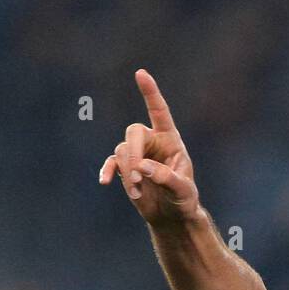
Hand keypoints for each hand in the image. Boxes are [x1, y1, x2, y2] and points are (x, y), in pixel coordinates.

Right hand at [99, 69, 200, 226]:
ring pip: (123, 150)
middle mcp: (152, 142)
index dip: (150, 93)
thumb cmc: (183, 200)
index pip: (159, 112)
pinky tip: (105, 181)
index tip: (140, 73)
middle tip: (138, 175)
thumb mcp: (183, 191)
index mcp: (170, 140)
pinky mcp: (125, 168)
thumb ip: (167, 178)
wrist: (172, 216)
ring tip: (138, 192)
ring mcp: (137, 154)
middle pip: (134, 133)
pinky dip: (108, 171)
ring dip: (128, 170)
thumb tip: (144, 168)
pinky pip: (112, 162)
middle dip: (133, 152)